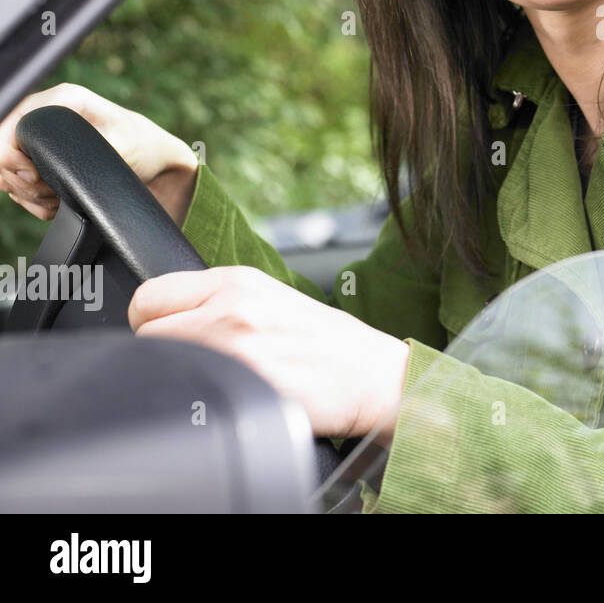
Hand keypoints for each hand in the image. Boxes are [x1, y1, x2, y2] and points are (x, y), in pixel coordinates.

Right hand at [0, 83, 198, 224]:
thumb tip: (27, 167)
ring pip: (9, 176)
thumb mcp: (117, 146)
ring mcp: (42, 142)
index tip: (33, 176)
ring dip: (34, 195)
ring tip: (65, 196)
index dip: (10, 156)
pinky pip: (22, 190)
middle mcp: (47, 116)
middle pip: (3, 156)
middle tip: (55, 190)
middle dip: (25, 182)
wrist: (160, 167)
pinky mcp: (44, 163)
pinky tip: (63, 202)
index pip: (7, 126)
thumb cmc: (144, 148)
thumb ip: (74, 154)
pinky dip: (39, 203)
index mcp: (62, 100)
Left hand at [128, 265, 411, 440]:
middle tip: (197, 366)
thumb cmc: (328, 344)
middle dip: (162, 354)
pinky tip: (232, 401)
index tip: (169, 335)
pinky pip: (189, 398)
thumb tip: (170, 318)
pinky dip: (201, 405)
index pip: (149, 296)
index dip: (152, 322)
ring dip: (180, 381)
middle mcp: (232, 306)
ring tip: (218, 384)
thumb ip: (220, 301)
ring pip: (161, 368)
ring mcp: (237, 346)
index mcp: (237, 280)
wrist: (375, 376)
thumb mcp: (273, 299)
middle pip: (144, 335)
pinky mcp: (245, 384)